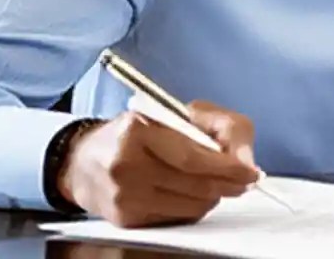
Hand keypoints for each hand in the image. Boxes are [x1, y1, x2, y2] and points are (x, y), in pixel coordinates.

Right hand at [57, 101, 261, 226]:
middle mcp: (126, 164)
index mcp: (137, 129)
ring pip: (190, 206)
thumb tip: (244, 161)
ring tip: (216, 185)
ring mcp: (124, 196)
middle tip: (245, 181)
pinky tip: (190, 195)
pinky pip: (175, 218)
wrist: (82, 162)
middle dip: (228, 184)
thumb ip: (214, 128)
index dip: (227, 166)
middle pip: (194, 185)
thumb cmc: (133, 134)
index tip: (250, 171)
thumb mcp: (171, 114)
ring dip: (212, 197)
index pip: (193, 156)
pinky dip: (192, 208)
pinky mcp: (125, 219)